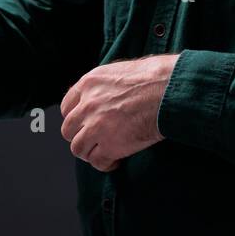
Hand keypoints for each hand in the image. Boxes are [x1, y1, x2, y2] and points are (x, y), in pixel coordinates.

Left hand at [59, 54, 175, 171]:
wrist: (168, 91)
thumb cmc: (153, 78)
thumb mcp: (120, 71)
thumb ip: (104, 86)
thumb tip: (102, 96)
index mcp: (89, 84)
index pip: (67, 106)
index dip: (75, 118)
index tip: (84, 124)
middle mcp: (88, 105)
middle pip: (68, 129)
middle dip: (80, 136)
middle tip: (94, 139)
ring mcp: (96, 126)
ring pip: (78, 148)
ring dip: (90, 152)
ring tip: (104, 152)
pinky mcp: (110, 145)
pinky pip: (97, 162)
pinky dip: (105, 164)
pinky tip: (115, 161)